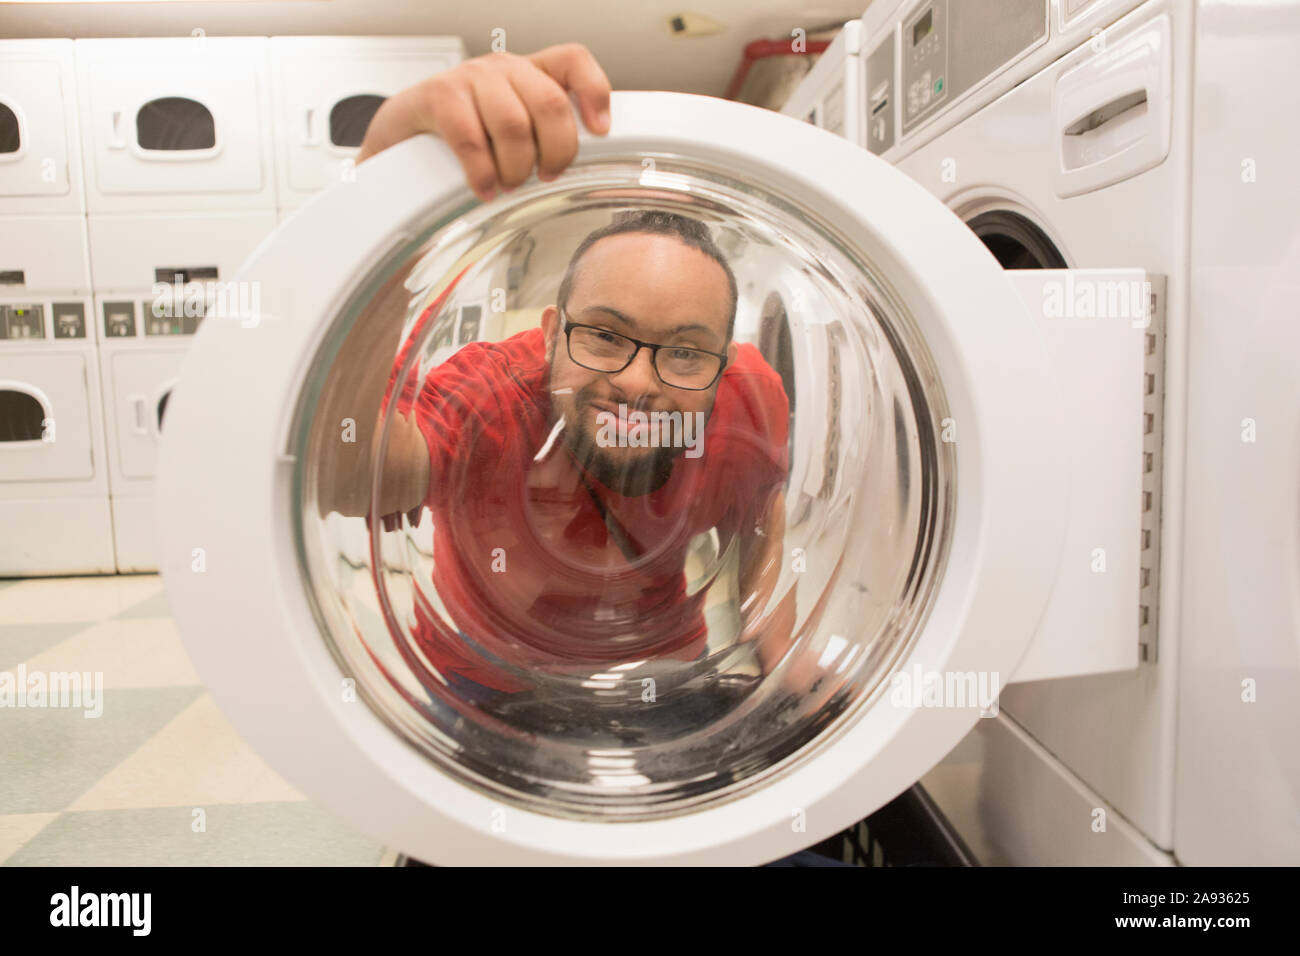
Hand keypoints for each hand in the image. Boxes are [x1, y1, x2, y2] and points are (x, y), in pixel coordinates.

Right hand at [356, 43, 611, 201]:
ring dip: (516, 168)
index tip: (599, 131)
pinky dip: (482, 173)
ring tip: (508, 184)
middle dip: (555, 152)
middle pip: (551, 104)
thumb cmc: (462, 133)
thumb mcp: (510, 128)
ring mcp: (469, 78)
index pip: (573, 61)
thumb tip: (586, 166)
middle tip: (545, 176)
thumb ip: (544, 134)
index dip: (594, 93)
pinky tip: (483, 187)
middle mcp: (502, 67)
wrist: (401, 132)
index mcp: (528, 71)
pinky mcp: (438, 96)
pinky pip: (472, 139)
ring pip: (514, 125)